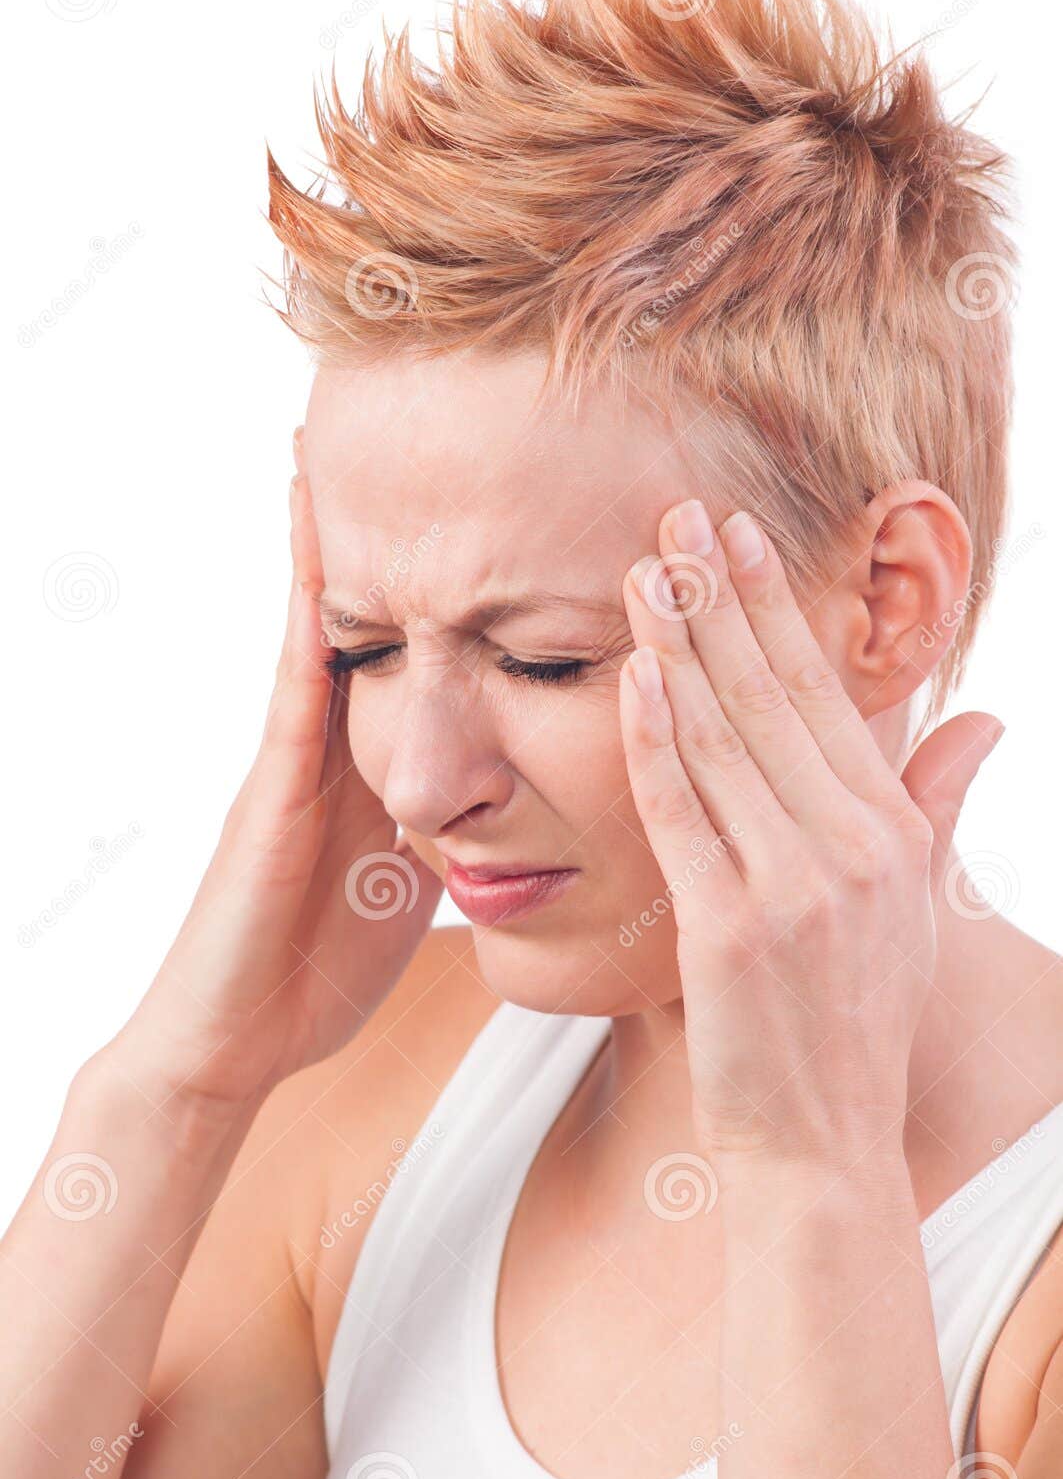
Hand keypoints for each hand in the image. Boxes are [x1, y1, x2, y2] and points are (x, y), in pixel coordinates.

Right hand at [107, 435, 441, 1113]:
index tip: (471, 514)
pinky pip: (296, 682)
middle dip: (374, 539)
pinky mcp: (272, 788)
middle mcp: (329, 747)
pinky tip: (316, 546)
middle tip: (384, 438)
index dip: (433, 592)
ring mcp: (294, 760)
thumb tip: (487, 815)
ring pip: (319, 628)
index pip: (408, 657)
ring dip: (324, 543)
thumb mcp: (400, 887)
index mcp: (366, 769)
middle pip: (361, 620)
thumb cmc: (316, 971)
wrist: (235, 1040)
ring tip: (327, 451)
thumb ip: (429, 836)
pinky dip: (304, 608)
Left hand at [618, 499, 1001, 1163]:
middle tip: (679, 514)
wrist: (824, 1145)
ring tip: (644, 571)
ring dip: (680, 647)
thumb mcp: (917, 908)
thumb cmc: (860, 1022)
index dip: (776, 608)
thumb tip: (985, 725)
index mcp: (893, 833)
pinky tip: (634, 677)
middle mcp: (852, 848)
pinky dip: (655, 742)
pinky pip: (682, 815)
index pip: (824, 693)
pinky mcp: (729, 931)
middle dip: (722, 597)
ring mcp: (793, 888)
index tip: (737, 538)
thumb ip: (937, 805)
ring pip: (723, 740)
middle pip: (772, 696)